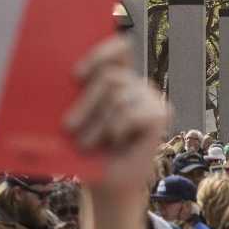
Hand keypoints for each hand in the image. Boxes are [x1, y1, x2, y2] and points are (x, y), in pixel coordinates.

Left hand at [63, 36, 167, 190]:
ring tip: (90, 143)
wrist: (107, 181)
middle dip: (86, 104)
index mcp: (118, 77)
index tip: (76, 76)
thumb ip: (76, 95)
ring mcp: (152, 97)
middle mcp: (138, 83)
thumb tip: (67, 78)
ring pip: (117, 98)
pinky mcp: (161, 113)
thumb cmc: (88, 149)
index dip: (100, 54)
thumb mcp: (77, 117)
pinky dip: (116, 132)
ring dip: (98, 126)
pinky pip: (130, 114)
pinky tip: (117, 142)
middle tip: (68, 126)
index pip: (119, 48)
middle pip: (110, 77)